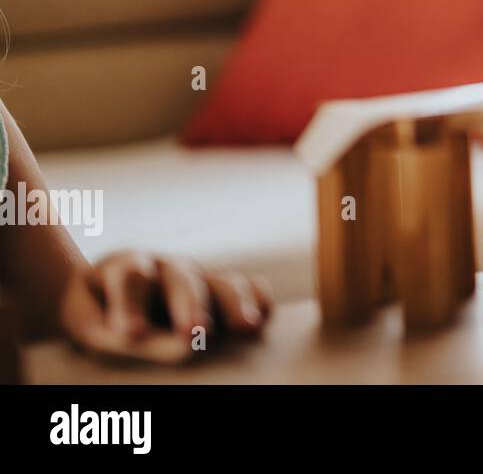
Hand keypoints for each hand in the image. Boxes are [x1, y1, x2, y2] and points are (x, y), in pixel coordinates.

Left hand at [59, 251, 271, 363]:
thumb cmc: (96, 314)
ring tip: (246, 326)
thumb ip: (122, 334)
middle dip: (189, 304)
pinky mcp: (218, 291)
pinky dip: (258, 300)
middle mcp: (166, 266)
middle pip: (181, 277)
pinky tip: (262, 319)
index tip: (133, 333)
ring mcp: (197, 276)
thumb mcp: (91, 325)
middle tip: (193, 332)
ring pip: (220, 281)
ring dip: (234, 303)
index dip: (133, 303)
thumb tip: (171, 344)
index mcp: (124, 266)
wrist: (102, 296)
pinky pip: (247, 289)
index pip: (130, 276)